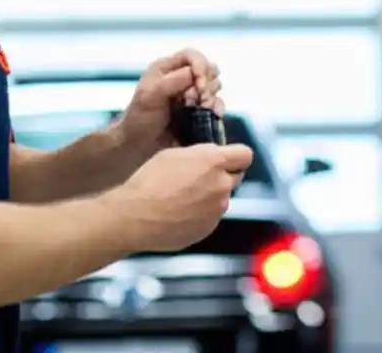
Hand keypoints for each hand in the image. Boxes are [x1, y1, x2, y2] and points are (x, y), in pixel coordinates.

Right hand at [111, 143, 254, 251]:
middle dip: (222, 176)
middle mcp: (221, 186)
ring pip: (220, 199)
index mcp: (214, 162)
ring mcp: (217, 210)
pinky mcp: (208, 228)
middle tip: (198, 178)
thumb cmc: (149, 182)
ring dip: (209, 197)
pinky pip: (209, 217)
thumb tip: (208, 158)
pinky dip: (199, 214)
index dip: (236, 156)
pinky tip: (177, 213)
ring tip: (180, 198)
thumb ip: (198, 155)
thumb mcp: (173, 154)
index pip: (245, 154)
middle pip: (235, 177)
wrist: (136, 216)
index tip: (227, 158)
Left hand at [114, 48, 223, 155]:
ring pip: (213, 85)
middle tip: (200, 100)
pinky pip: (215, 103)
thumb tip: (194, 73)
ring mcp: (190, 94)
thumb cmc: (139, 120)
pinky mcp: (197, 110)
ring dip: (211, 96)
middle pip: (207, 69)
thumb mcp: (150, 96)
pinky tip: (214, 115)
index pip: (191, 56)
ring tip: (202, 108)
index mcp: (166, 69)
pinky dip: (217, 107)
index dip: (201, 66)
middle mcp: (180, 77)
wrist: (139, 147)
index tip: (200, 84)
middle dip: (207, 84)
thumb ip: (172, 81)